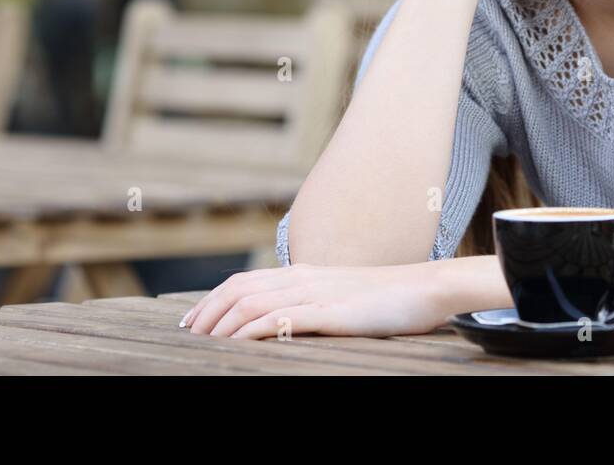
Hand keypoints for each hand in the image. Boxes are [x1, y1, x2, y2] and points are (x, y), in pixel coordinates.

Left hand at [180, 262, 455, 338]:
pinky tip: (238, 341)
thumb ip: (314, 302)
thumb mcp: (343, 296)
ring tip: (204, 341)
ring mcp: (316, 293)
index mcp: (304, 273)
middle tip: (187, 334)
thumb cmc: (389, 297)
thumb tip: (289, 319)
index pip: (246, 280)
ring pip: (253, 302)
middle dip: (208, 311)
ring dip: (223, 323)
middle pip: (240, 288)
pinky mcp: (330, 312)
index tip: (193, 320)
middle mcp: (304, 278)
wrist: (426, 287)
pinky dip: (253, 329)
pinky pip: (281, 318)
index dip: (214, 298)